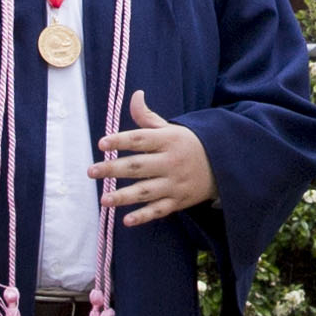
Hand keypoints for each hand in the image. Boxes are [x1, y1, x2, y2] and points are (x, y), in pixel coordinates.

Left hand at [105, 95, 219, 223]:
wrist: (224, 164)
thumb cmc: (189, 144)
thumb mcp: (171, 128)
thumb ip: (148, 117)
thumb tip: (135, 95)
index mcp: (168, 140)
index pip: (140, 139)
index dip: (120, 140)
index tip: (101, 143)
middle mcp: (171, 162)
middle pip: (138, 166)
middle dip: (113, 169)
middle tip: (91, 171)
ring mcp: (175, 183)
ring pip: (146, 191)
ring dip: (124, 196)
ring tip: (104, 200)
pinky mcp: (179, 201)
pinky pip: (159, 210)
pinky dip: (144, 216)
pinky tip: (126, 221)